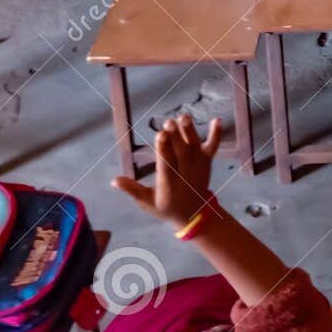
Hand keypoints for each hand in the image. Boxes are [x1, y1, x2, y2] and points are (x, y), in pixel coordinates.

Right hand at [111, 113, 221, 228]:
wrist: (194, 214)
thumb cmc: (166, 207)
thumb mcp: (146, 203)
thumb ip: (132, 189)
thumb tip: (114, 180)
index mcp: (169, 184)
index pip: (166, 165)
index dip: (163, 149)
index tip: (160, 135)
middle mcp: (185, 174)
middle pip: (181, 153)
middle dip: (175, 136)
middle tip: (168, 121)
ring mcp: (198, 167)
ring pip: (195, 147)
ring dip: (190, 132)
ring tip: (184, 117)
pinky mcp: (206, 162)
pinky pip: (212, 147)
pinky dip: (216, 134)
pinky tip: (217, 120)